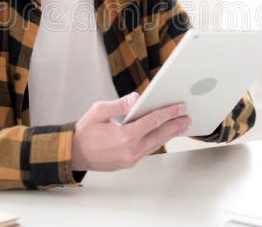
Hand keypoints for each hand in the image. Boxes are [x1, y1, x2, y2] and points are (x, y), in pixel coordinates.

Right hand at [71, 92, 190, 171]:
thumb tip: (136, 98)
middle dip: (175, 125)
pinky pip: (148, 150)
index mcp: (124, 136)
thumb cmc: (85, 132)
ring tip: (182, 126)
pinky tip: (164, 135)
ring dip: (170, 134)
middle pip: (159, 135)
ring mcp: (130, 158)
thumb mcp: (98, 112)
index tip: (180, 107)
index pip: (153, 121)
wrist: (74, 153)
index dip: (169, 113)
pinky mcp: (129, 162)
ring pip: (155, 144)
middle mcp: (130, 150)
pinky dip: (158, 141)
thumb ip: (119, 105)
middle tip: (188, 117)